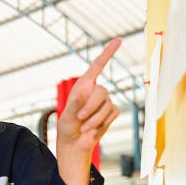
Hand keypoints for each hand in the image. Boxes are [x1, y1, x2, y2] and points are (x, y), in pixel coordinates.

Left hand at [56, 38, 121, 184]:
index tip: (119, 40)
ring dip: (94, 119)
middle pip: (101, 91)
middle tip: (79, 119)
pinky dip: (101, 123)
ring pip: (107, 105)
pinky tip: (92, 129)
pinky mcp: (112, 113)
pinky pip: (112, 114)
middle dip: (90, 107)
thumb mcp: (66, 116)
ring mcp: (105, 102)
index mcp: (82, 86)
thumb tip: (84, 91)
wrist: (75, 144)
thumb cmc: (67, 128)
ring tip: (83, 127)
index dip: (108, 53)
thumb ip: (75, 104)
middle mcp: (95, 91)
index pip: (97, 66)